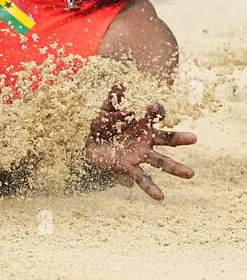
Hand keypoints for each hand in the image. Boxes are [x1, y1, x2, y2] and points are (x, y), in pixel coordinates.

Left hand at [84, 83, 194, 200]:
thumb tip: (121, 82)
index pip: (155, 115)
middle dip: (179, 138)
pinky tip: (161, 197)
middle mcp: (145, 139)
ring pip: (161, 161)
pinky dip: (151, 188)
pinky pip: (142, 178)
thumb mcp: (104, 109)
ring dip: (175, 167)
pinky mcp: (129, 167)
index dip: (155, 111)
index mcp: (141, 122)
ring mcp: (139, 154)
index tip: (151, 106)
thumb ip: (113, 97)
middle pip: (166, 139)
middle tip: (194, 138)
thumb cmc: (100, 124)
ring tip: (191, 173)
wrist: (85, 143)